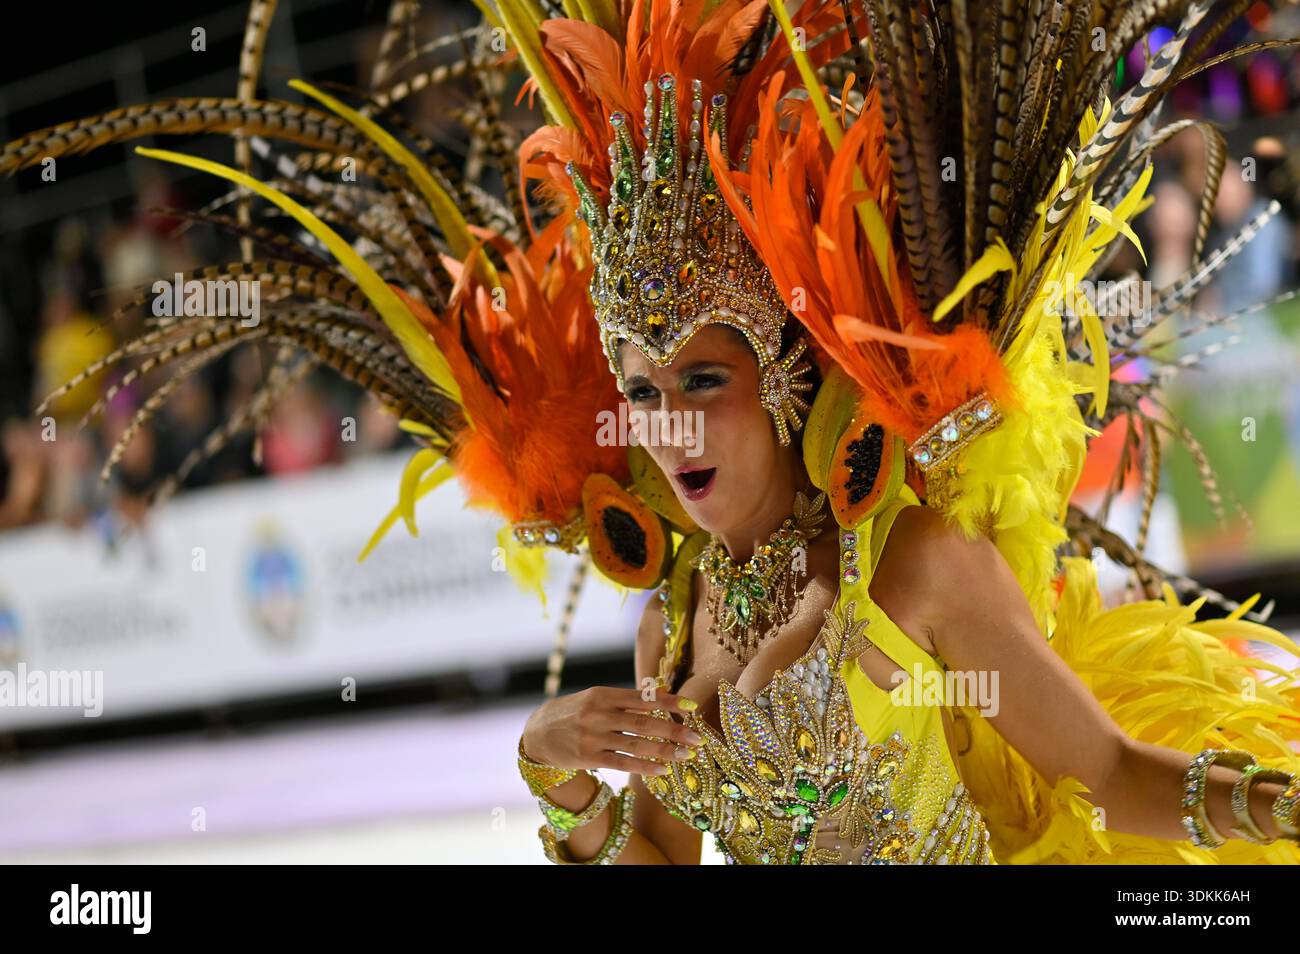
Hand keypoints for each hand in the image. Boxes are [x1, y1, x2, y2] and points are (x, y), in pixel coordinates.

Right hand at [522, 686, 701, 776]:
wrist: (537, 731)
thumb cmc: (573, 712)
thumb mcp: (595, 698)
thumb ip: (624, 699)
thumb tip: (660, 694)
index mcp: (603, 694)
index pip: (643, 697)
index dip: (669, 701)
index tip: (692, 707)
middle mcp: (599, 714)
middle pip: (644, 722)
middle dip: (674, 730)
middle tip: (697, 738)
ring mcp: (593, 737)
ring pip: (636, 744)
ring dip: (664, 751)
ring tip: (686, 755)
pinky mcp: (588, 757)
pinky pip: (622, 763)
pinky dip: (644, 767)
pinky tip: (661, 770)